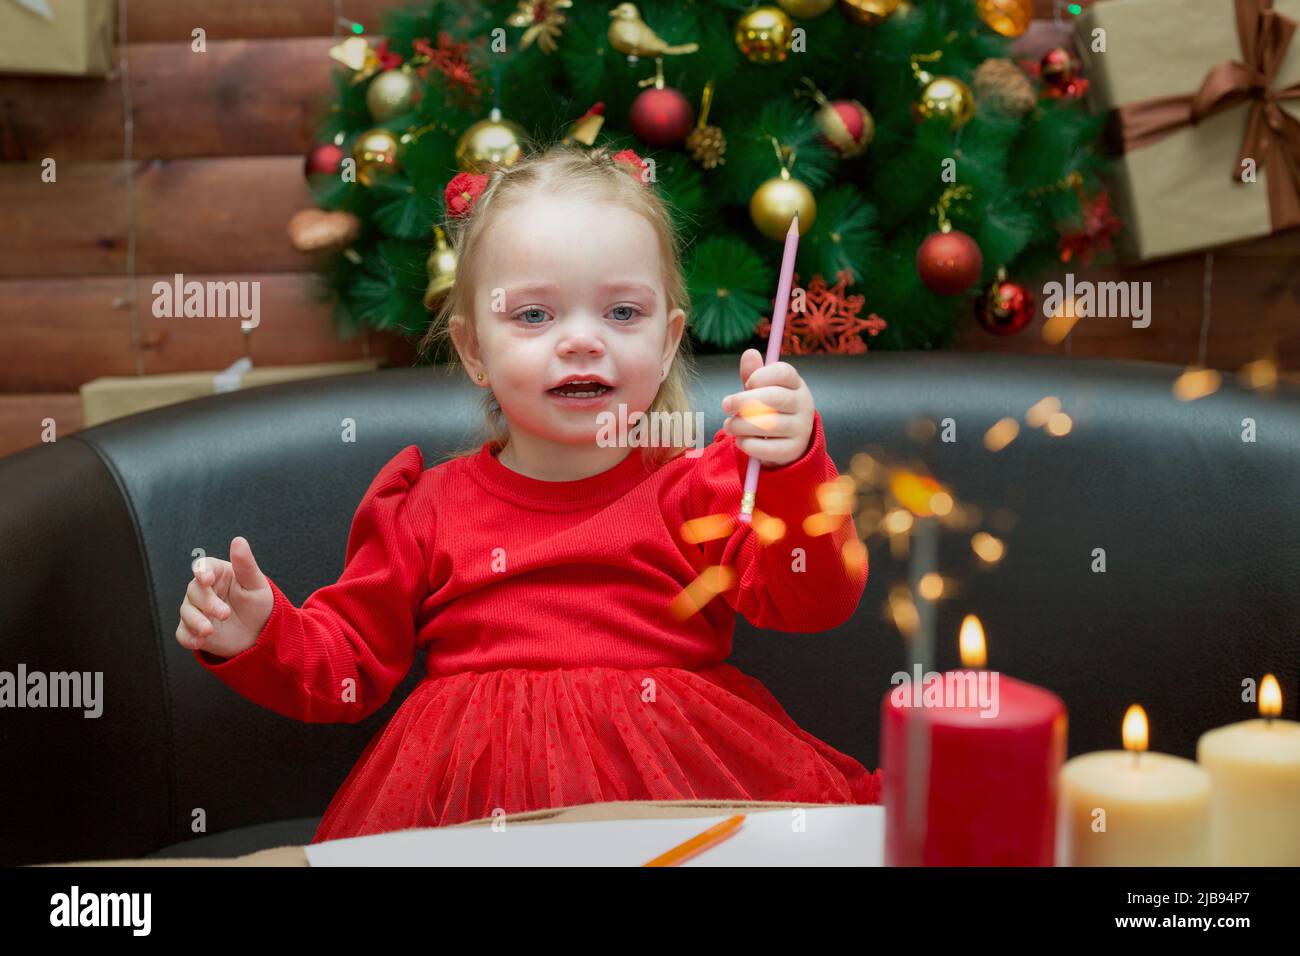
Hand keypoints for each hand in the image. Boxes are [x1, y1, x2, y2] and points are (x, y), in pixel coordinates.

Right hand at [175, 536, 273, 658]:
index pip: (203, 566)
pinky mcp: (193, 630)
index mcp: (218, 574)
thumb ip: (246, 564)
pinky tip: (199, 641)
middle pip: (194, 591)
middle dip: (207, 603)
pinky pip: (183, 634)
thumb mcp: (256, 584)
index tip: (206, 579)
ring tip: (209, 631)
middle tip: (225, 613)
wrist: (260, 632)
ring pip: (186, 612)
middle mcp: (203, 590)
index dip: (202, 571)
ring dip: (196, 621)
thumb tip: (238, 540)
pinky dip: (189, 638)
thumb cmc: (258, 603)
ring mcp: (196, 611)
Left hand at [720, 348, 814, 467]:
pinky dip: (749, 444)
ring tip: (729, 425)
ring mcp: (801, 428)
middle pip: (775, 397)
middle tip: (725, 405)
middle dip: (744, 401)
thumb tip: (749, 353)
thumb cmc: (769, 409)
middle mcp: (803, 404)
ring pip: (770, 424)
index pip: (783, 372)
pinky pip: (769, 448)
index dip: (761, 375)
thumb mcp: (761, 390)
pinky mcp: (793, 450)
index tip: (746, 383)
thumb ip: (753, 373)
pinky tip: (740, 440)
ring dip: (742, 424)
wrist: (787, 441)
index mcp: (795, 384)